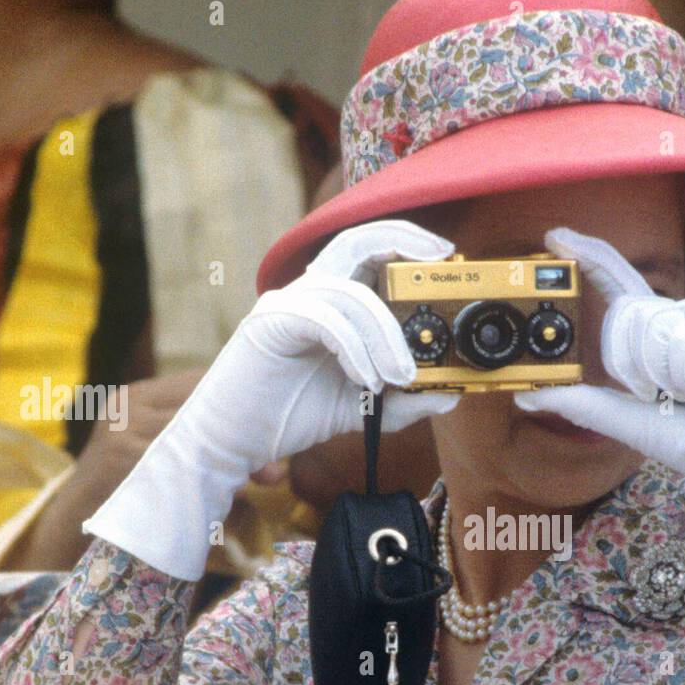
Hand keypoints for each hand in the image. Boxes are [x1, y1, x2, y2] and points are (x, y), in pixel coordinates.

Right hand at [84, 220, 460, 579]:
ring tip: (400, 379)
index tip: (446, 256)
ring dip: (385, 335)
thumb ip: (403, 403)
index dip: (407, 241)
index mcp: (329, 301)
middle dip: (403, 244)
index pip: (369, 252)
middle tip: (439, 265)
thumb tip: (450, 396)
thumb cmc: (289, 418)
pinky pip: (324, 320)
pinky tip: (365, 382)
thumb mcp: (361, 411)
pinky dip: (354, 349)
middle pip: (356, 242)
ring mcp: (285, 303)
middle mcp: (307, 291)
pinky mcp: (270, 323)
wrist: (233, 443)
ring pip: (350, 294)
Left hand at [515, 227, 684, 565]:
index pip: (617, 286)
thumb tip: (525, 395)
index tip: (555, 237)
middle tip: (653, 393)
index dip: (589, 258)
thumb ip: (576, 402)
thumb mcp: (620, 419)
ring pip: (657, 326)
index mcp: (654, 338)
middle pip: (631, 309)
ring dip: (660, 374)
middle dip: (630, 360)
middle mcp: (680, 323)